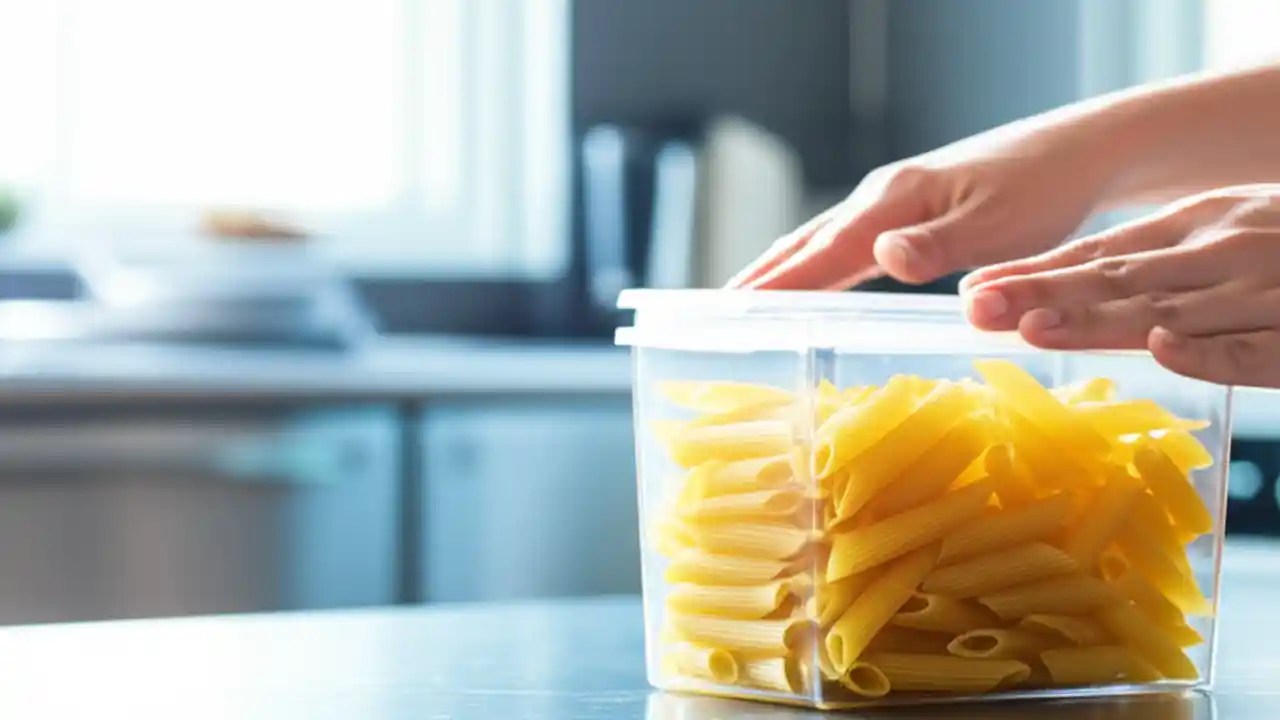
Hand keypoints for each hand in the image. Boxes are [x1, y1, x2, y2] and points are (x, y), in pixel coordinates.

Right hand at [727, 121, 1111, 288]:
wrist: (1079, 154)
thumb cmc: (1044, 190)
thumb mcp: (997, 226)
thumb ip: (936, 246)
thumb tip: (879, 256)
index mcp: (893, 201)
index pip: (819, 252)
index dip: (774, 286)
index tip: (730, 313)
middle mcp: (882, 198)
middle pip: (804, 242)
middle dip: (759, 278)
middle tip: (714, 315)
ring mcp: (893, 202)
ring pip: (819, 240)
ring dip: (779, 270)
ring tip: (744, 302)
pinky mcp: (909, 211)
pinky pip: (845, 244)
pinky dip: (814, 265)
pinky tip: (809, 282)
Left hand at [962, 185, 1279, 387]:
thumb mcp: (1225, 230)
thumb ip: (1160, 259)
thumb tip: (1082, 286)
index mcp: (1200, 223)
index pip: (1100, 252)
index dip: (1036, 270)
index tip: (975, 287)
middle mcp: (1223, 250)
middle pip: (1117, 278)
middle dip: (1041, 293)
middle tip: (976, 308)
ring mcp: (1265, 291)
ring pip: (1170, 311)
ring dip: (1100, 319)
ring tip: (1034, 326)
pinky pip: (1252, 348)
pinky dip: (1211, 348)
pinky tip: (1165, 348)